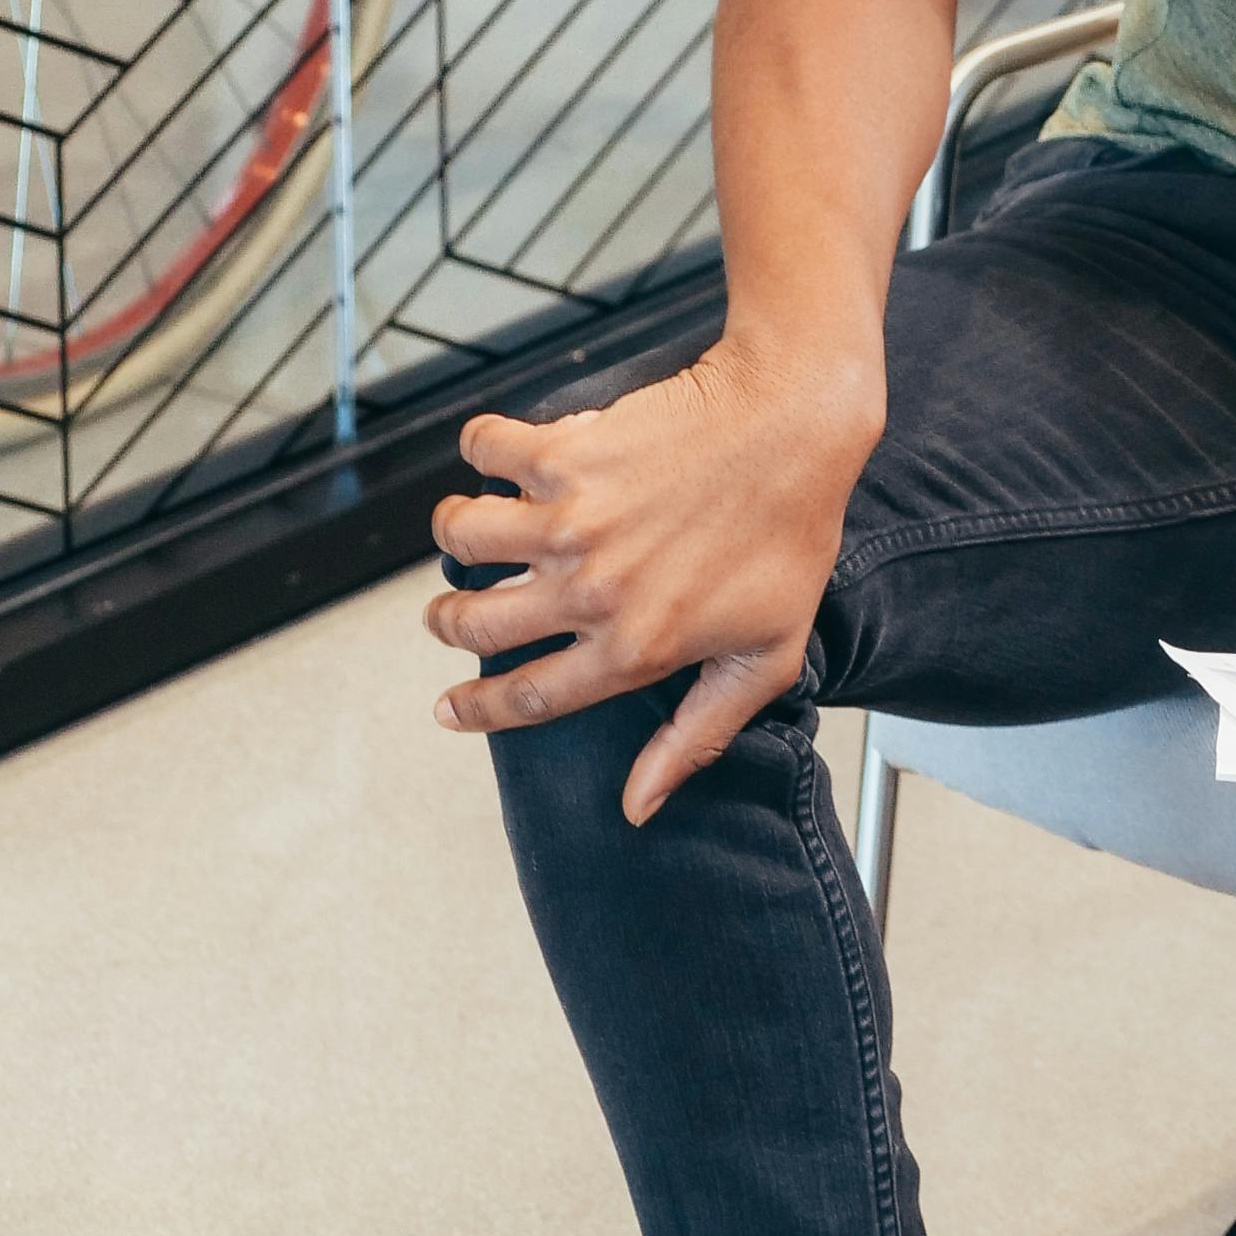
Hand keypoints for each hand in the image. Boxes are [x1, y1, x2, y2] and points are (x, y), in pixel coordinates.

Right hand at [426, 341, 878, 825]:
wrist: (791, 429)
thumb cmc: (788, 538)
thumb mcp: (763, 660)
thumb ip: (696, 738)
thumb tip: (639, 806)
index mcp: (633, 647)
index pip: (527, 697)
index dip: (475, 709)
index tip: (447, 710)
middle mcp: (590, 589)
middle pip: (473, 622)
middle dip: (444, 623)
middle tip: (447, 614)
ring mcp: (570, 519)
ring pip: (461, 536)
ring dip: (455, 534)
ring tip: (471, 530)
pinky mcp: (565, 451)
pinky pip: (485, 449)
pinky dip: (481, 448)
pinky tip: (499, 453)